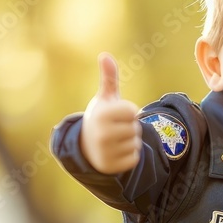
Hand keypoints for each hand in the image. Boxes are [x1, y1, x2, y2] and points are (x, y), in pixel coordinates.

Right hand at [79, 53, 141, 173]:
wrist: (85, 147)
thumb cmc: (100, 118)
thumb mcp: (104, 98)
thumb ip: (108, 78)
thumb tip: (105, 55)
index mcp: (101, 115)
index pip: (133, 110)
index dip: (127, 111)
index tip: (115, 114)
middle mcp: (102, 134)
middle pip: (136, 127)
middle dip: (128, 126)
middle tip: (114, 128)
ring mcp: (106, 152)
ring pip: (136, 142)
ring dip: (129, 140)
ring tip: (114, 139)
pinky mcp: (113, 166)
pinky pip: (135, 157)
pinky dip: (129, 155)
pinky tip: (115, 152)